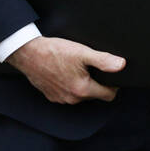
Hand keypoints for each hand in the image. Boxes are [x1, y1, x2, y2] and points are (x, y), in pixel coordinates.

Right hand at [5, 36, 124, 103]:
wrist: (28, 53)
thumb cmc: (54, 51)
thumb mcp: (82, 52)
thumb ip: (103, 60)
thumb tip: (121, 65)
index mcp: (82, 89)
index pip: (109, 95)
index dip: (113, 84)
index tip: (110, 74)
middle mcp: (72, 99)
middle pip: (95, 94)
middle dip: (96, 82)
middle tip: (90, 66)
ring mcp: (61, 99)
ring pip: (80, 95)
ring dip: (82, 84)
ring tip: (76, 67)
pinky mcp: (52, 96)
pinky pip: (67, 94)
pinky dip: (69, 85)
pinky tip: (65, 72)